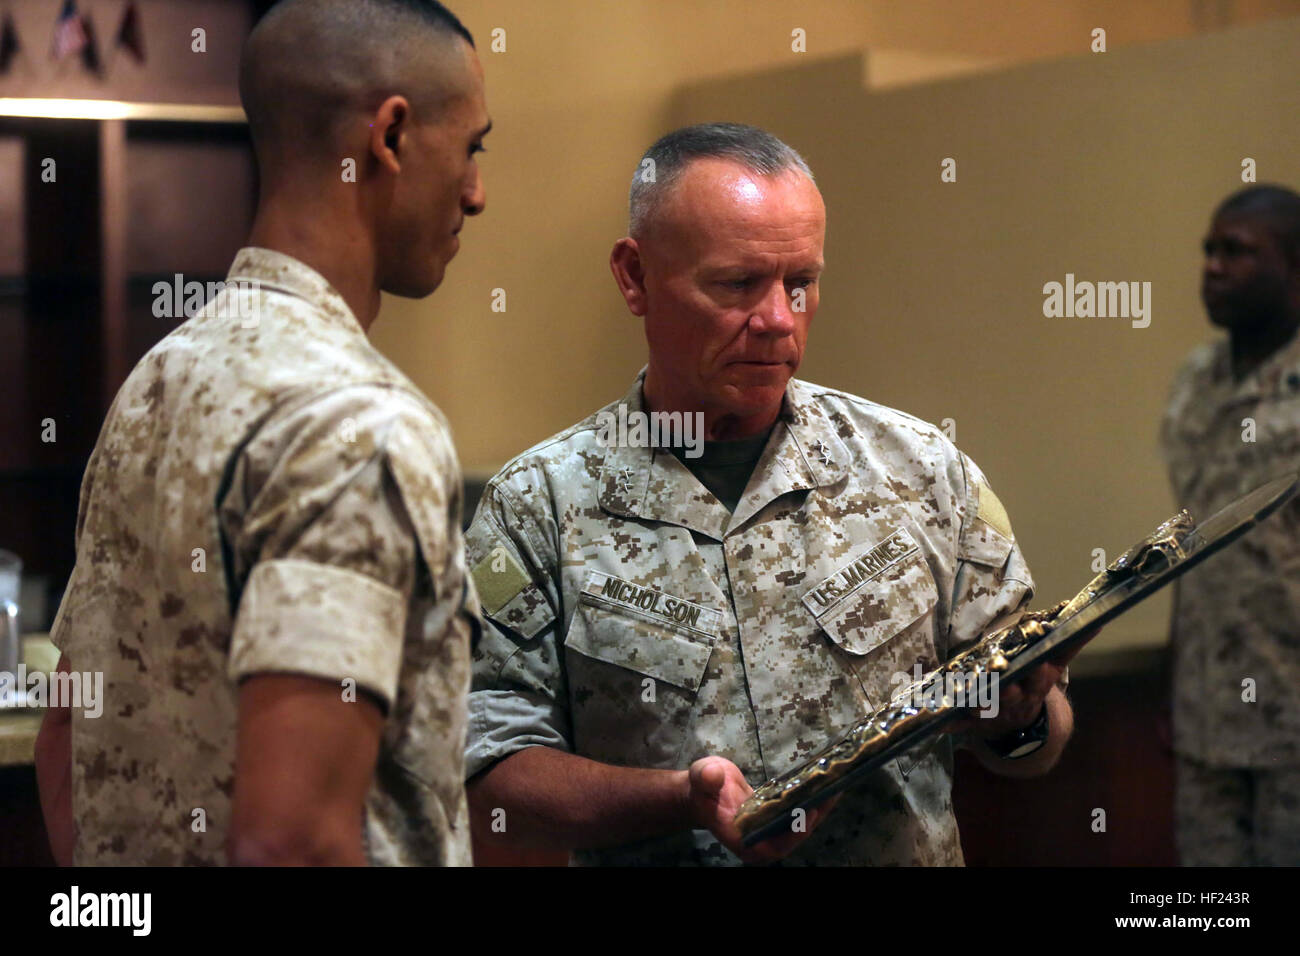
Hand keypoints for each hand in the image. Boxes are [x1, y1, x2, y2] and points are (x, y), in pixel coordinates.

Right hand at [686, 755, 837, 863]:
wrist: (703, 791)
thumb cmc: (700, 788)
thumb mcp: (700, 779)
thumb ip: (705, 778)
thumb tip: (713, 775)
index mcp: (742, 840)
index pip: (774, 847)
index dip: (794, 835)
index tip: (808, 814)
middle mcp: (760, 840)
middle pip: (794, 836)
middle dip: (814, 816)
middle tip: (830, 793)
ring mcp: (770, 831)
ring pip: (801, 825)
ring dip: (819, 807)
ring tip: (836, 785)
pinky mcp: (777, 819)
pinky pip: (800, 814)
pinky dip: (813, 800)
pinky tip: (826, 784)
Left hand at [946, 627, 1094, 738]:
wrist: (1019, 723)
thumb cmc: (1033, 684)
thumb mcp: (1053, 665)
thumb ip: (1070, 644)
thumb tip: (1096, 620)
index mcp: (1035, 686)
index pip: (1039, 679)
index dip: (1038, 675)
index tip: (1038, 667)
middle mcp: (1016, 702)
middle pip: (1011, 697)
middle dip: (1006, 692)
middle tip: (1000, 685)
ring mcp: (994, 715)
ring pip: (985, 711)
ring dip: (977, 706)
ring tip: (969, 700)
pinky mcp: (972, 723)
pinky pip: (958, 725)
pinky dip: (948, 725)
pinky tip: (937, 725)